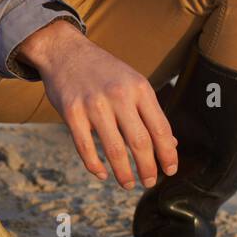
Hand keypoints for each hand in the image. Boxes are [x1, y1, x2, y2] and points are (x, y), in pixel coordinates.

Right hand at [18, 20, 178, 189]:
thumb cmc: (103, 71)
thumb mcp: (132, 83)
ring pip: (114, 149)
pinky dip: (94, 166)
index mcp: (139, 88)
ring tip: (128, 184)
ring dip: (124, 173)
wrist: (66, 52)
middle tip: (150, 182)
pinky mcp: (72, 112)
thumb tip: (170, 144)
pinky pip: (85, 147)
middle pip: (140, 142)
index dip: (168, 154)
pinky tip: (102, 174)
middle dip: (148, 168)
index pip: (160, 128)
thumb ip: (150, 112)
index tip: (170, 170)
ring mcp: (94, 104)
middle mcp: (119, 95)